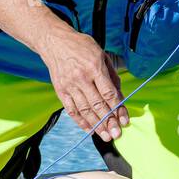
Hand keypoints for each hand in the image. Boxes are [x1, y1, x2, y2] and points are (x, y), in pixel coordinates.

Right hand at [40, 27, 128, 141]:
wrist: (54, 42)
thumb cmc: (80, 46)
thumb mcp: (101, 54)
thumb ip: (111, 75)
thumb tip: (119, 95)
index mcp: (94, 67)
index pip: (108, 93)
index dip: (118, 109)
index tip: (124, 121)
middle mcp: (82, 78)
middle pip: (97, 105)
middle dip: (108, 122)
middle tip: (116, 135)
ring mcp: (70, 85)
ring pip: (85, 110)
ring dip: (96, 125)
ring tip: (105, 136)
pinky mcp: (61, 90)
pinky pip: (71, 109)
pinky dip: (80, 121)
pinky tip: (88, 129)